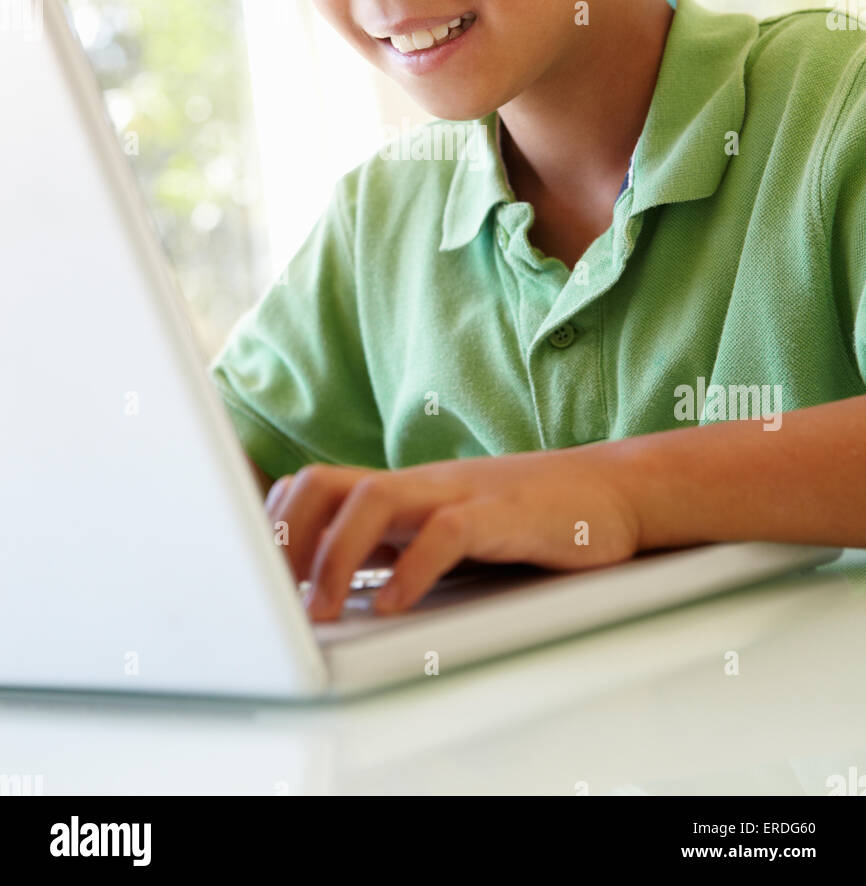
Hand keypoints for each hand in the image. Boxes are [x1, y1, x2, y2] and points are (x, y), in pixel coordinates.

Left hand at [263, 446, 641, 619]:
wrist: (616, 491)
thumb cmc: (532, 519)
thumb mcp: (454, 529)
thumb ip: (402, 546)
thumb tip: (339, 589)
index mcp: (406, 490)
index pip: (316, 486)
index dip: (277, 526)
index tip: (257, 580)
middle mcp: (423, 485)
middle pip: (328, 483)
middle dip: (289, 537)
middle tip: (277, 597)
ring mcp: (462, 492)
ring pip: (375, 499)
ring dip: (336, 557)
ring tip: (322, 610)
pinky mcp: (504, 513)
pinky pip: (447, 532)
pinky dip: (412, 570)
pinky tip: (394, 605)